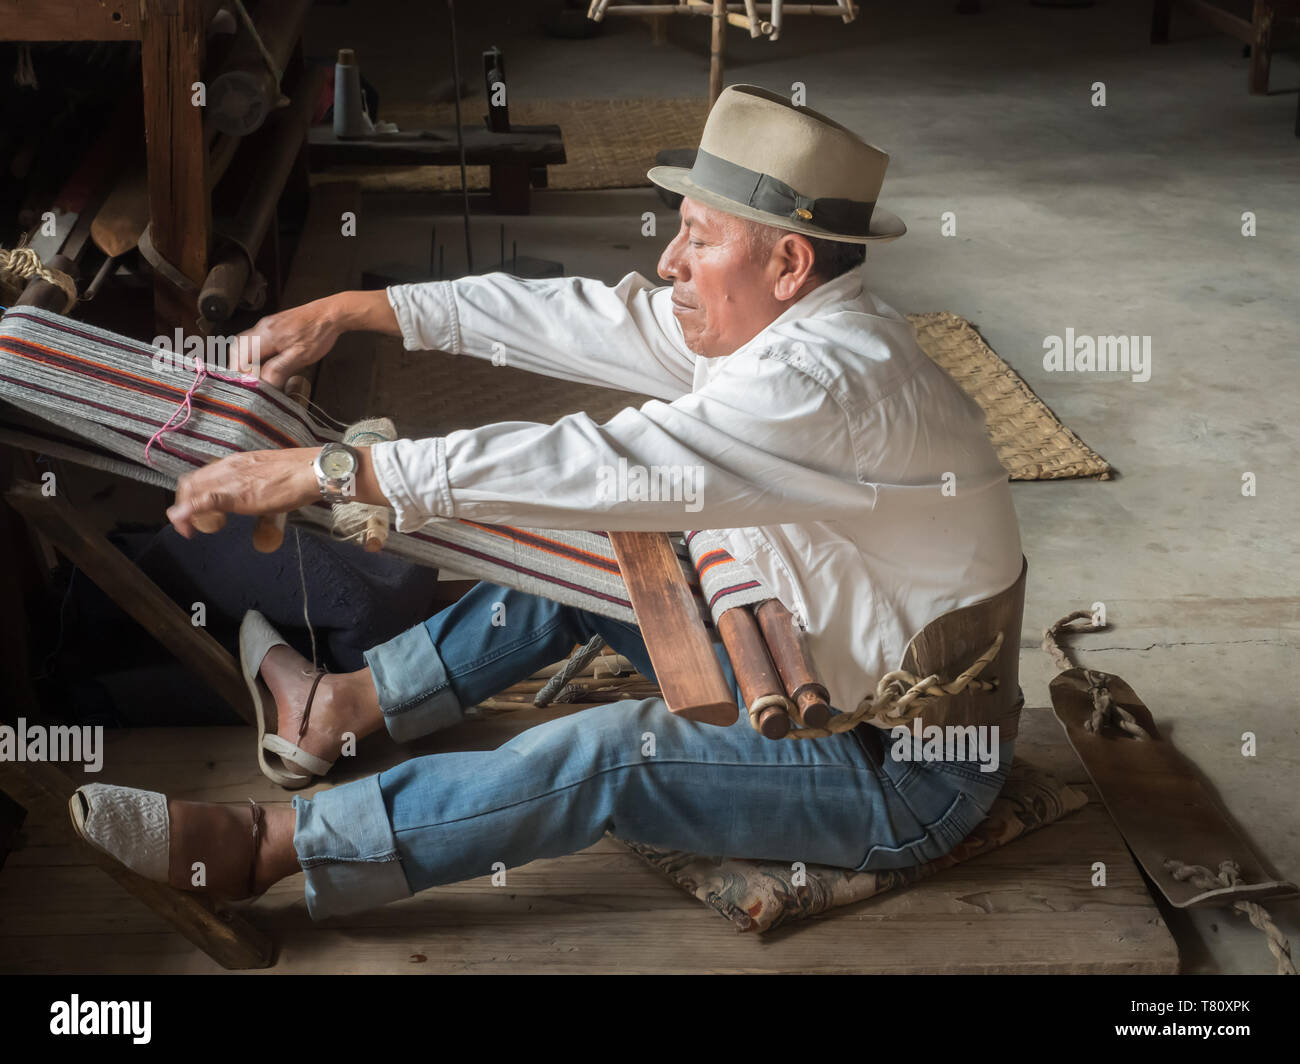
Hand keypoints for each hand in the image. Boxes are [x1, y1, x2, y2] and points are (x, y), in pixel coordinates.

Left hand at [166, 448, 320, 537]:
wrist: (310, 472)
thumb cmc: (298, 474)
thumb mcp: (269, 477)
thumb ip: (256, 486)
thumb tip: (258, 496)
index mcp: (235, 462)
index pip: (202, 475)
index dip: (193, 493)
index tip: (196, 510)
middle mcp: (227, 467)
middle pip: (191, 483)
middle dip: (184, 504)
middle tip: (193, 523)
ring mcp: (229, 480)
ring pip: (192, 491)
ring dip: (185, 511)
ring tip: (193, 528)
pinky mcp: (234, 495)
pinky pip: (202, 502)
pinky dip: (187, 513)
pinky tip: (184, 526)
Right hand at [234, 298, 342, 388]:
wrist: (330, 313)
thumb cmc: (318, 333)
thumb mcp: (300, 357)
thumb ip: (278, 370)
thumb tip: (263, 384)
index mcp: (265, 336)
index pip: (240, 358)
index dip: (240, 374)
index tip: (247, 386)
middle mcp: (261, 328)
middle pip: (236, 349)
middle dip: (237, 366)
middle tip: (246, 381)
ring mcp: (265, 325)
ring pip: (243, 343)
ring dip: (244, 358)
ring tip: (253, 374)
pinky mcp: (272, 325)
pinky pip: (254, 338)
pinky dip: (252, 351)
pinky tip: (262, 361)